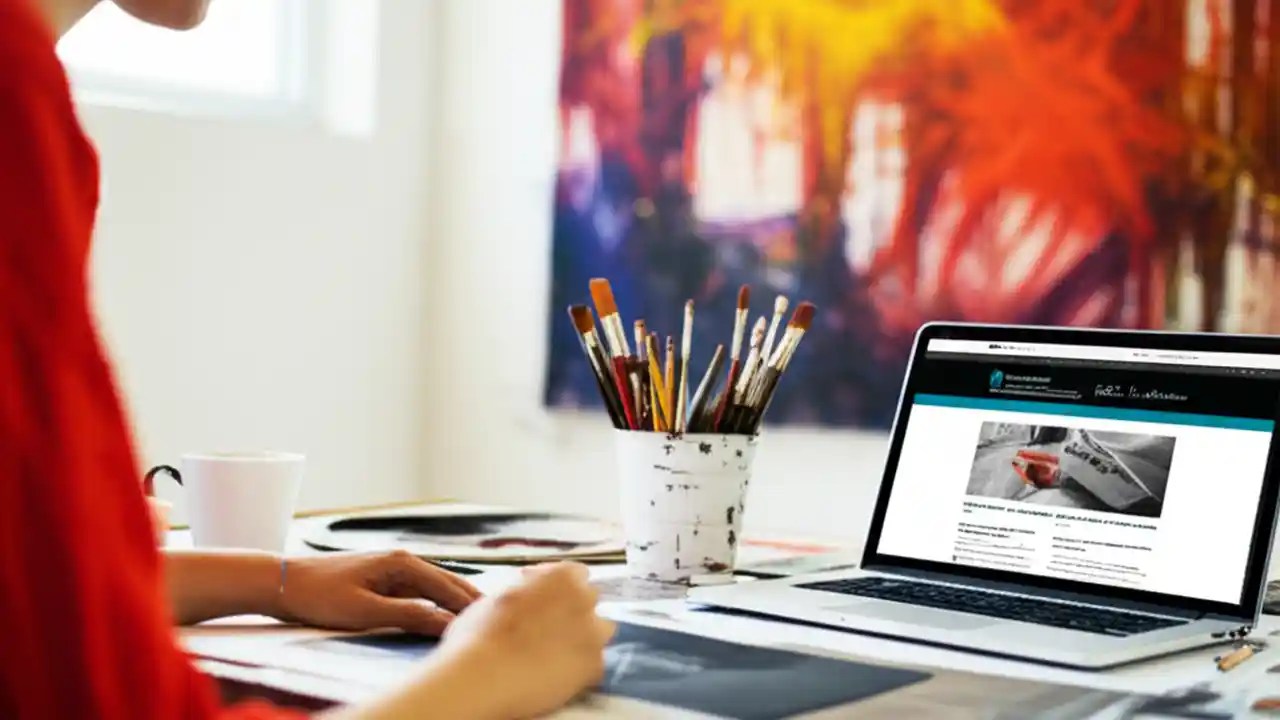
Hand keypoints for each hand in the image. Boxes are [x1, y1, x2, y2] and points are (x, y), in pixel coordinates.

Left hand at [277, 551, 480, 635]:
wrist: (283, 582)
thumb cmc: (319, 595)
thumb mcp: (365, 610)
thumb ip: (408, 615)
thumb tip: (445, 622)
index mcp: (403, 562)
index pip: (449, 586)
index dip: (471, 606)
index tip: (492, 623)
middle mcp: (404, 560)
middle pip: (449, 582)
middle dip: (473, 600)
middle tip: (500, 620)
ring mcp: (395, 569)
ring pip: (438, 586)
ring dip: (458, 602)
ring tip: (481, 619)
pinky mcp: (386, 580)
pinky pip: (423, 592)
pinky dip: (440, 603)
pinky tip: (447, 615)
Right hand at [438, 562, 615, 718]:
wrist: (483, 676)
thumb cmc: (478, 635)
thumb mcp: (499, 595)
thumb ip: (525, 589)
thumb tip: (528, 591)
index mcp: (560, 575)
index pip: (576, 574)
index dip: (560, 589)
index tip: (548, 601)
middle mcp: (584, 598)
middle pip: (590, 600)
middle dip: (575, 611)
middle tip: (551, 629)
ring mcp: (594, 632)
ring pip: (601, 631)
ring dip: (585, 638)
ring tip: (559, 655)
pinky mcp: (595, 665)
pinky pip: (594, 665)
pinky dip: (580, 671)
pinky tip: (557, 677)